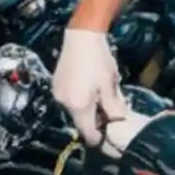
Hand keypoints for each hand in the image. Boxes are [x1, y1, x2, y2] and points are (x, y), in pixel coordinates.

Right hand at [51, 29, 128, 145]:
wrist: (81, 36)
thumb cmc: (99, 60)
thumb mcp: (110, 85)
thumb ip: (114, 108)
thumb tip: (119, 122)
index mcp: (79, 106)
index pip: (89, 134)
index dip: (101, 138)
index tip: (112, 135)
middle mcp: (64, 103)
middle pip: (81, 123)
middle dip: (95, 122)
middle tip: (110, 112)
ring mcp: (58, 93)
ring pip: (75, 112)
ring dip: (87, 110)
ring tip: (100, 96)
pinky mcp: (56, 85)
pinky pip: (69, 100)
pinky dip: (79, 100)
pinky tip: (89, 88)